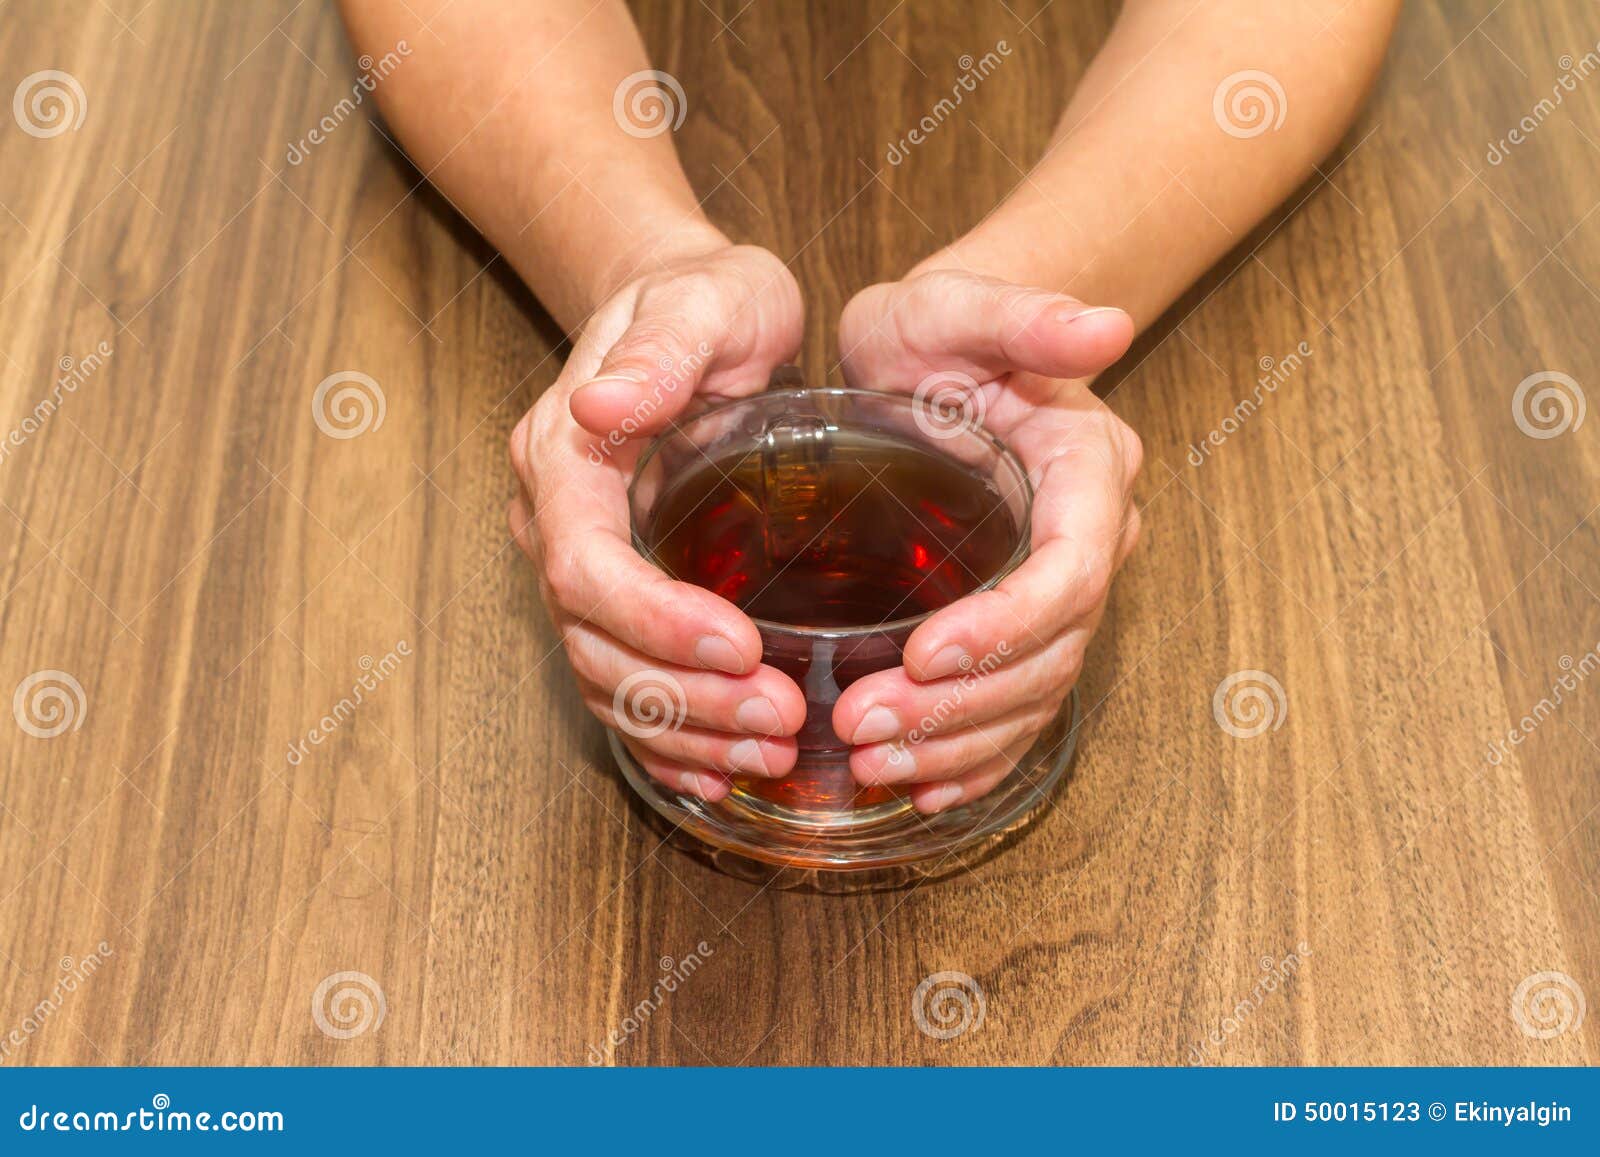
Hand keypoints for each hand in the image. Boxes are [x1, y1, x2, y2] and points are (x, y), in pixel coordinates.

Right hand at [508, 237, 808, 800]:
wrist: (689, 308)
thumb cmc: (703, 298)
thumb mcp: (700, 300)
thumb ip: (658, 351)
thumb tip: (599, 405)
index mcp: (562, 458)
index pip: (584, 565)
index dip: (654, 621)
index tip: (742, 649)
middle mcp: (554, 521)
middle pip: (594, 641)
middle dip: (683, 697)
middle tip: (780, 722)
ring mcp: (581, 563)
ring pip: (607, 680)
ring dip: (684, 731)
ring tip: (772, 752)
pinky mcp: (619, 592)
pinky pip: (624, 683)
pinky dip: (668, 738)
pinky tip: (723, 771)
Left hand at [831, 267, 1142, 812]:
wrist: (932, 354)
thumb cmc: (938, 329)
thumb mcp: (960, 305)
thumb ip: (1025, 316)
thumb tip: (1105, 325)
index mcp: (1087, 472)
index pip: (1071, 570)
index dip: (1007, 626)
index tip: (923, 654)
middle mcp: (1087, 540)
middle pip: (1052, 652)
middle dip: (964, 703)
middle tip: (865, 722)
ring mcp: (1056, 590)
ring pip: (1033, 694)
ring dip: (959, 741)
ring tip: (873, 758)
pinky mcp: (1017, 622)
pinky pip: (1015, 707)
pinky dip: (974, 756)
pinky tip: (921, 785)